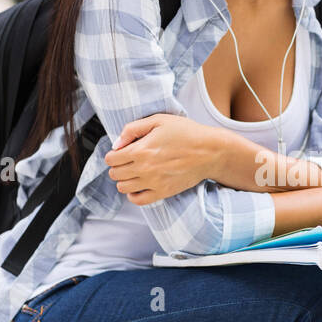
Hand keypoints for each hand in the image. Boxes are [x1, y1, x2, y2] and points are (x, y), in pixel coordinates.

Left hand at [104, 112, 218, 203]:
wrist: (210, 151)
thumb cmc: (186, 133)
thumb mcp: (158, 120)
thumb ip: (132, 129)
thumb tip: (116, 144)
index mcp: (141, 150)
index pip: (111, 159)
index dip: (113, 154)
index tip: (120, 151)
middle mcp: (144, 169)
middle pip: (115, 174)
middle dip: (117, 166)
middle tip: (127, 161)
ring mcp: (153, 183)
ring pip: (123, 187)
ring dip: (124, 180)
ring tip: (133, 172)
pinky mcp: (163, 192)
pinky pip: (138, 200)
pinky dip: (133, 195)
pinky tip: (138, 186)